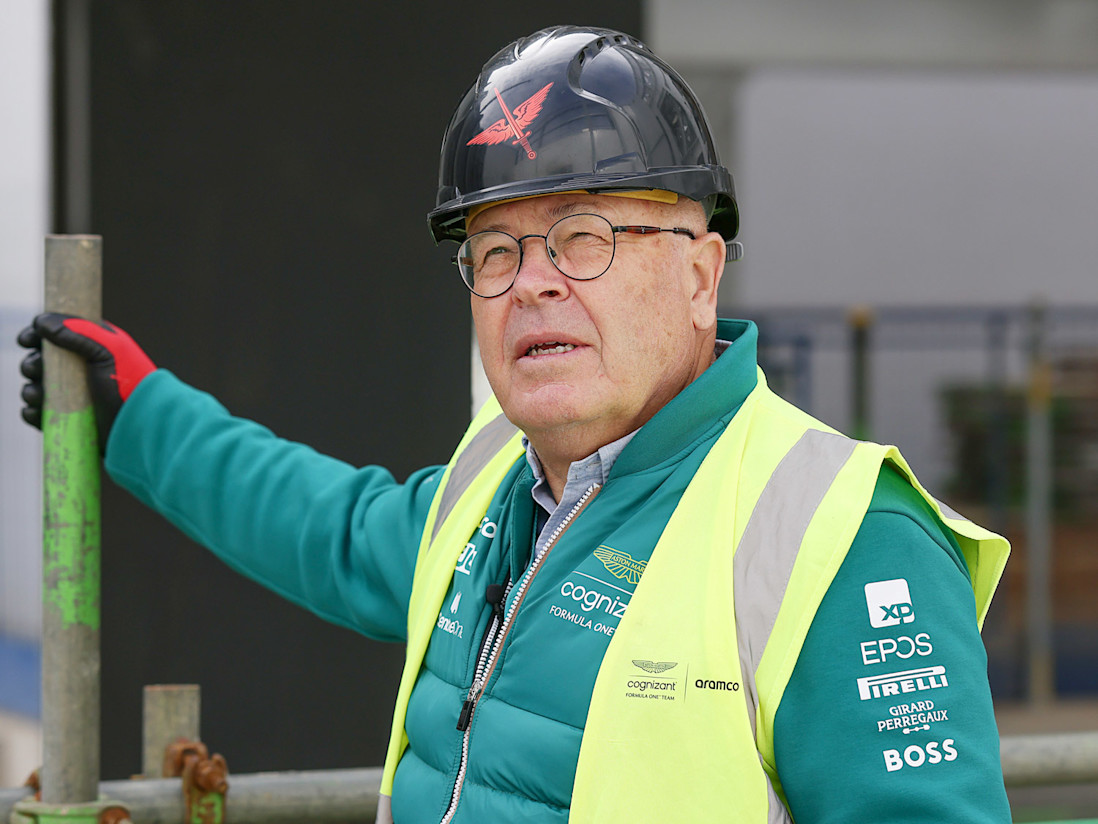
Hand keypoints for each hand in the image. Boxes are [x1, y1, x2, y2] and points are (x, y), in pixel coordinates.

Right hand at [18, 312, 155, 449]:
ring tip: (39, 393)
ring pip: (37, 387)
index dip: (37, 335)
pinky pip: (39, 413)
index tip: (28, 340)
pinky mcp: (69, 418)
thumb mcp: (109, 350)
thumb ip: (79, 332)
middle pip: (41, 361)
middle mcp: (81, 369)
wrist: (141, 424)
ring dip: (31, 389)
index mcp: (92, 346)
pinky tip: (37, 410)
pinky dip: (32, 412)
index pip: (55, 334)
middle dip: (32, 364)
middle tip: (37, 369)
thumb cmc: (130, 383)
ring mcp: (74, 394)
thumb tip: (42, 322)